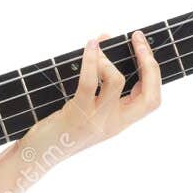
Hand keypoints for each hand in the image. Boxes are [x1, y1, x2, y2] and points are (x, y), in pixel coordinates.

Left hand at [20, 30, 161, 164]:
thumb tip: (103, 45)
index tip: (144, 49)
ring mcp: (97, 120)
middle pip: (149, 96)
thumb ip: (100, 90)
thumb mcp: (88, 113)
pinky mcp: (77, 114)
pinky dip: (91, 60)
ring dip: (108, 57)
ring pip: (117, 81)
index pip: (151, 100)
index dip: (153, 73)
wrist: (38, 155)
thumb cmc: (59, 129)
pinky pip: (90, 82)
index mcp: (120, 122)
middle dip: (148, 61)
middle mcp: (113, 123)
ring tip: (97, 45)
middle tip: (137, 37)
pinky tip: (90, 46)